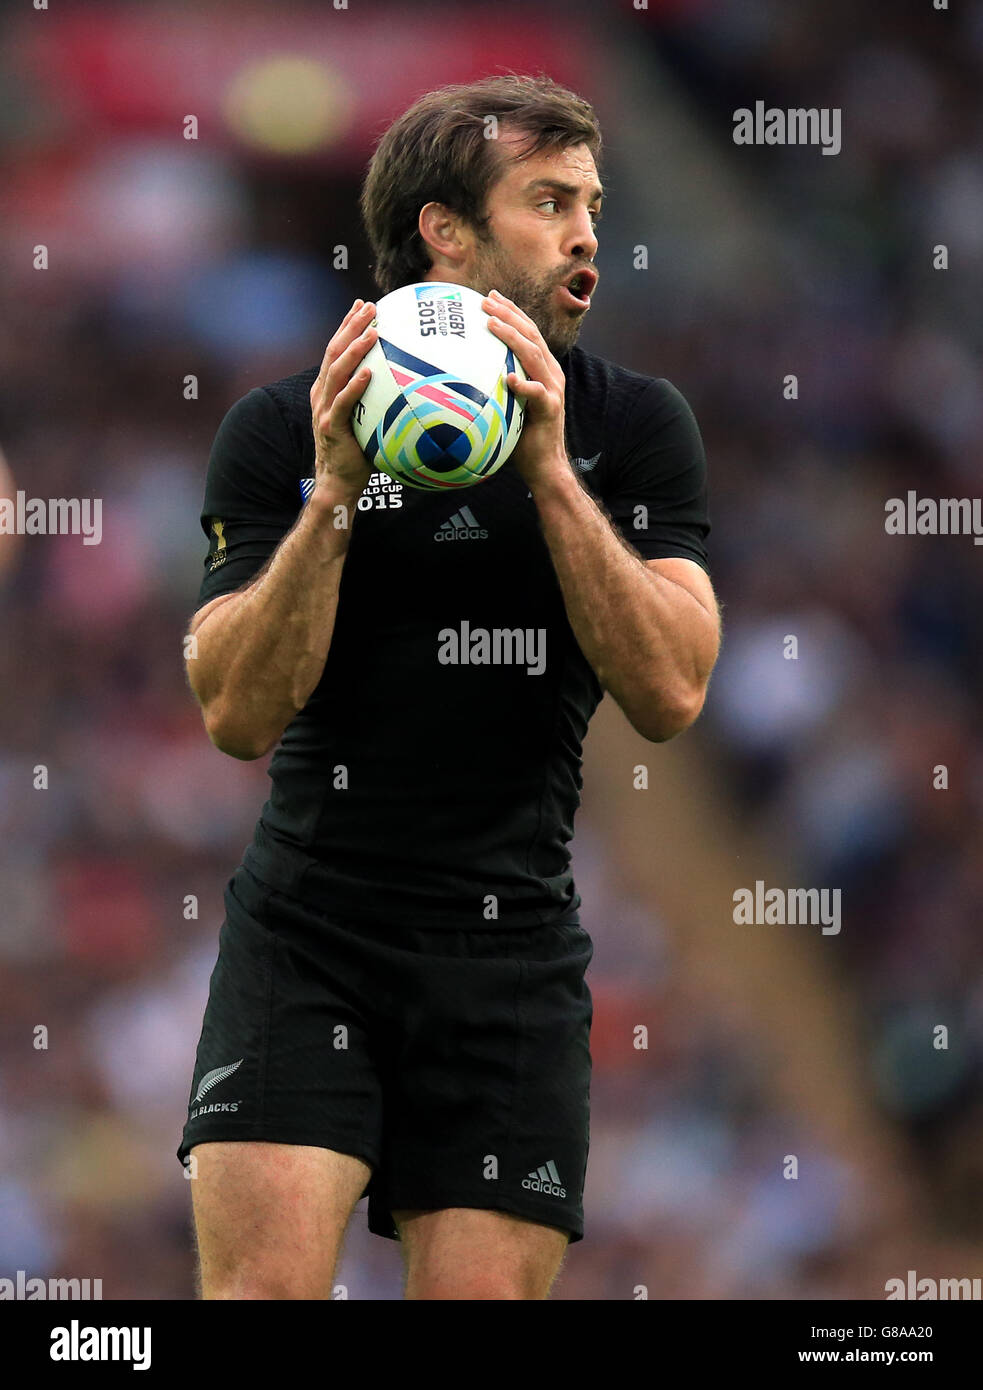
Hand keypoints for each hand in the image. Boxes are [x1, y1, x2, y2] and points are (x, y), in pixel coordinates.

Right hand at [310, 299, 376, 497]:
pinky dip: (356, 386)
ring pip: (337, 371)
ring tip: (372, 331)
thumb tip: (413, 388)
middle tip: (370, 306)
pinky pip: (344, 402)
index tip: (362, 305)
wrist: (337, 482)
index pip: (336, 349)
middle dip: (351, 326)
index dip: (347, 325)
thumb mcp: (367, 420)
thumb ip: (379, 400)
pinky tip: (370, 373)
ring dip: (355, 349)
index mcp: (327, 389)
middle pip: (334, 351)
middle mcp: (322, 394)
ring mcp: (324, 409)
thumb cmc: (358, 453)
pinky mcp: (331, 426)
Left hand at [482, 289, 569, 489]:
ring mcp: (552, 390)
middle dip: (508, 313)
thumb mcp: (505, 406)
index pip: (527, 332)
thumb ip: (491, 388)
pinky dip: (523, 385)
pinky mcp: (551, 409)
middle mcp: (550, 374)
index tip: (489, 296)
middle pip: (530, 334)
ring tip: (492, 324)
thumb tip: (455, 380)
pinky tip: (508, 378)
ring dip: (512, 337)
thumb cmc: (519, 438)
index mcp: (541, 369)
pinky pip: (537, 394)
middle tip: (485, 300)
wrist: (544, 465)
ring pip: (534, 355)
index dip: (510, 311)